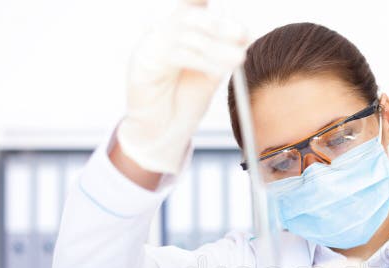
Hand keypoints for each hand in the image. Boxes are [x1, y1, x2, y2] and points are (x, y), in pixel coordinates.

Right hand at [116, 0, 246, 173]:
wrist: (163, 133)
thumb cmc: (184, 102)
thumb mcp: (210, 72)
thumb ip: (223, 52)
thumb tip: (245, 35)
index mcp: (178, 29)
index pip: (194, 5)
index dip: (213, 9)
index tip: (240, 24)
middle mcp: (162, 31)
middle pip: (192, 16)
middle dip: (221, 25)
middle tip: (243, 34)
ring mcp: (150, 44)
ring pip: (186, 34)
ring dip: (217, 46)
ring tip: (239, 58)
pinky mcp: (143, 62)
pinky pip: (176, 54)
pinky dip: (202, 60)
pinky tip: (220, 69)